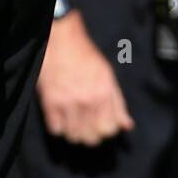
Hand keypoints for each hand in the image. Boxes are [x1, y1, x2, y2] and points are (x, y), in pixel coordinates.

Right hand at [37, 11, 134, 145]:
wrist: (62, 39)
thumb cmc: (86, 55)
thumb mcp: (107, 76)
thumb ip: (118, 103)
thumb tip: (127, 125)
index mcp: (104, 94)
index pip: (109, 130)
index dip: (106, 130)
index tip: (100, 124)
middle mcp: (87, 100)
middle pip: (91, 138)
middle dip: (89, 135)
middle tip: (86, 125)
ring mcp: (68, 102)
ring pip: (73, 137)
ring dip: (73, 132)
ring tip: (72, 122)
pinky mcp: (50, 101)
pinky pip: (55, 130)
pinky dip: (58, 127)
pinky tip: (60, 116)